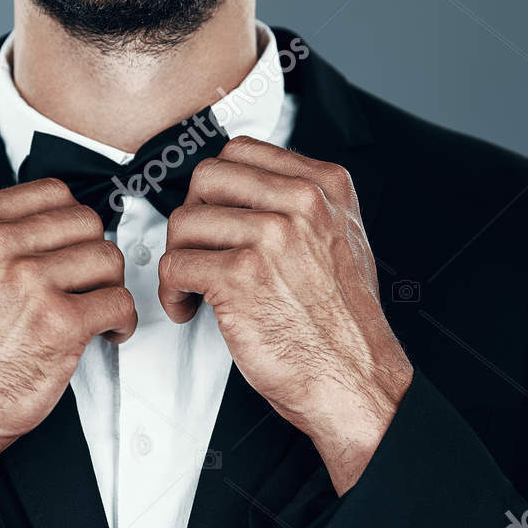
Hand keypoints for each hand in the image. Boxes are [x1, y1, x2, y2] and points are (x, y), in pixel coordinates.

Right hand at [0, 177, 135, 527]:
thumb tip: (40, 226)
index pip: (51, 192)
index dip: (71, 223)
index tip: (75, 244)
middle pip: (85, 222)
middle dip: (93, 254)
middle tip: (89, 282)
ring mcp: (28, 282)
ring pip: (107, 258)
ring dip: (110, 287)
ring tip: (97, 309)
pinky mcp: (58, 323)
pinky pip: (118, 302)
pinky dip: (122, 320)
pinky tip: (107, 331)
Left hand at [158, 136, 412, 494]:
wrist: (354, 377)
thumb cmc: (344, 322)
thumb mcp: (343, 238)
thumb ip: (302, 204)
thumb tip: (250, 188)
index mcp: (324, 186)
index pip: (241, 151)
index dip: (216, 188)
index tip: (213, 215)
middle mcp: (300, 203)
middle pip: (206, 178)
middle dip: (192, 216)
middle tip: (199, 249)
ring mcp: (271, 236)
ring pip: (184, 221)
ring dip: (179, 258)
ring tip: (195, 286)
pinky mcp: (241, 276)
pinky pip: (175, 265)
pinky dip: (172, 292)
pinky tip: (191, 307)